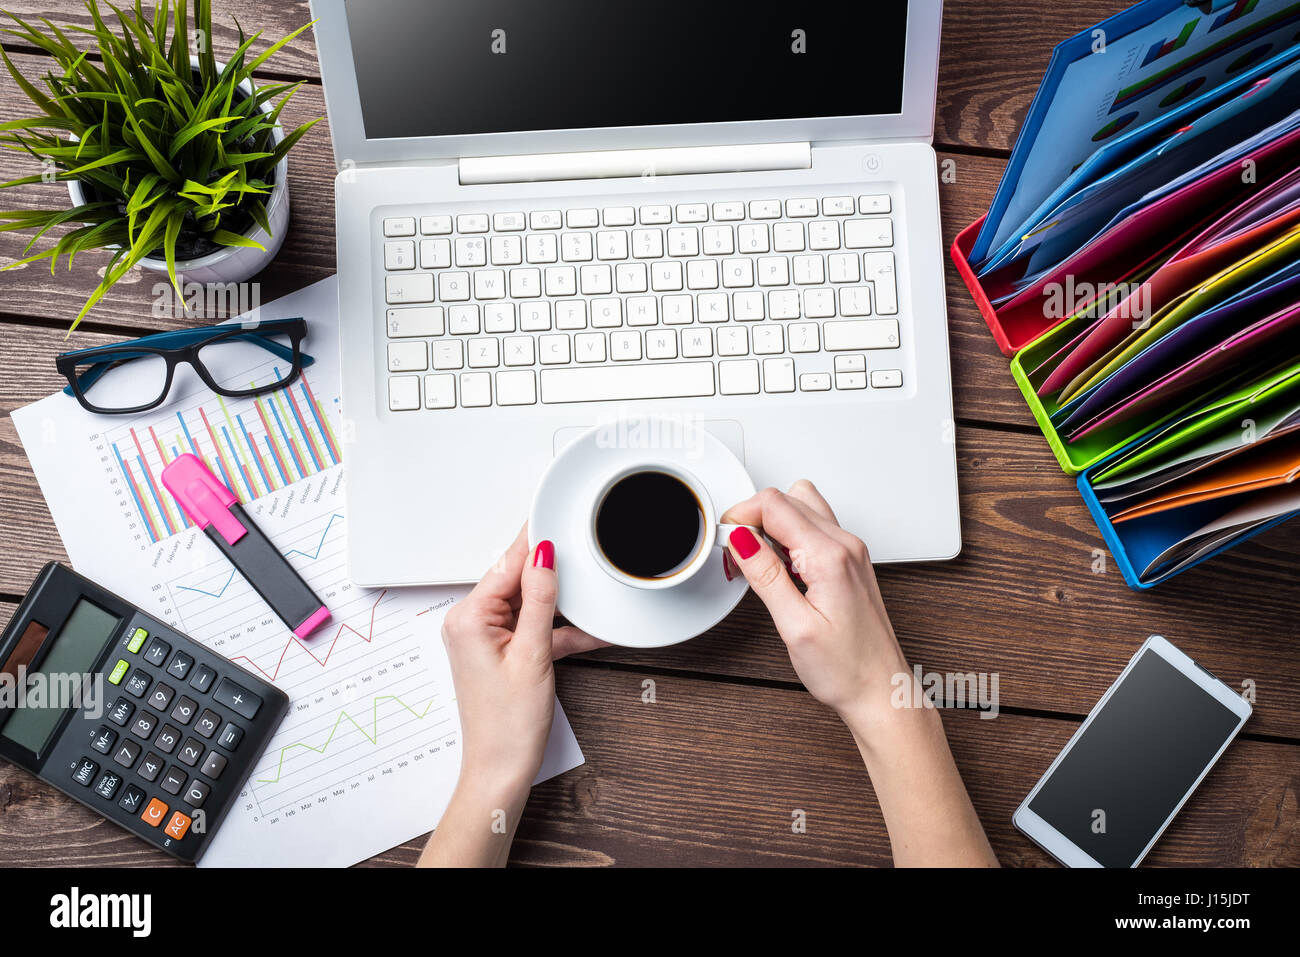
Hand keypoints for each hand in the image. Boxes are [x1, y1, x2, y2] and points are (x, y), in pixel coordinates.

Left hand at [420, 527, 605, 866]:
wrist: (500, 769)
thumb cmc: (507, 725)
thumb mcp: (533, 655)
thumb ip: (540, 600)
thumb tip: (543, 555)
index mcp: (469, 618)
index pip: (507, 564)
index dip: (536, 540)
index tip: (556, 514)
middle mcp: (470, 622)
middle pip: (518, 580)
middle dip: (554, 575)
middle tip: (585, 561)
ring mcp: (485, 637)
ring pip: (530, 603)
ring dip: (561, 606)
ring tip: (591, 603)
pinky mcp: (500, 650)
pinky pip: (532, 627)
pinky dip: (558, 630)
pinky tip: (588, 631)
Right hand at [721, 481, 906, 728]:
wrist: (881, 691)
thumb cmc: (846, 670)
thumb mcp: (794, 626)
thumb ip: (765, 575)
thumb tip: (740, 538)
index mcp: (831, 556)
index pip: (774, 504)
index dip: (741, 517)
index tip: (727, 544)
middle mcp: (846, 545)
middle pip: (786, 497)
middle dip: (753, 518)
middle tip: (739, 557)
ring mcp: (851, 551)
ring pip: (802, 505)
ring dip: (773, 523)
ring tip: (761, 561)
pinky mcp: (850, 560)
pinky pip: (815, 526)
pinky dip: (790, 535)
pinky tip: (783, 566)